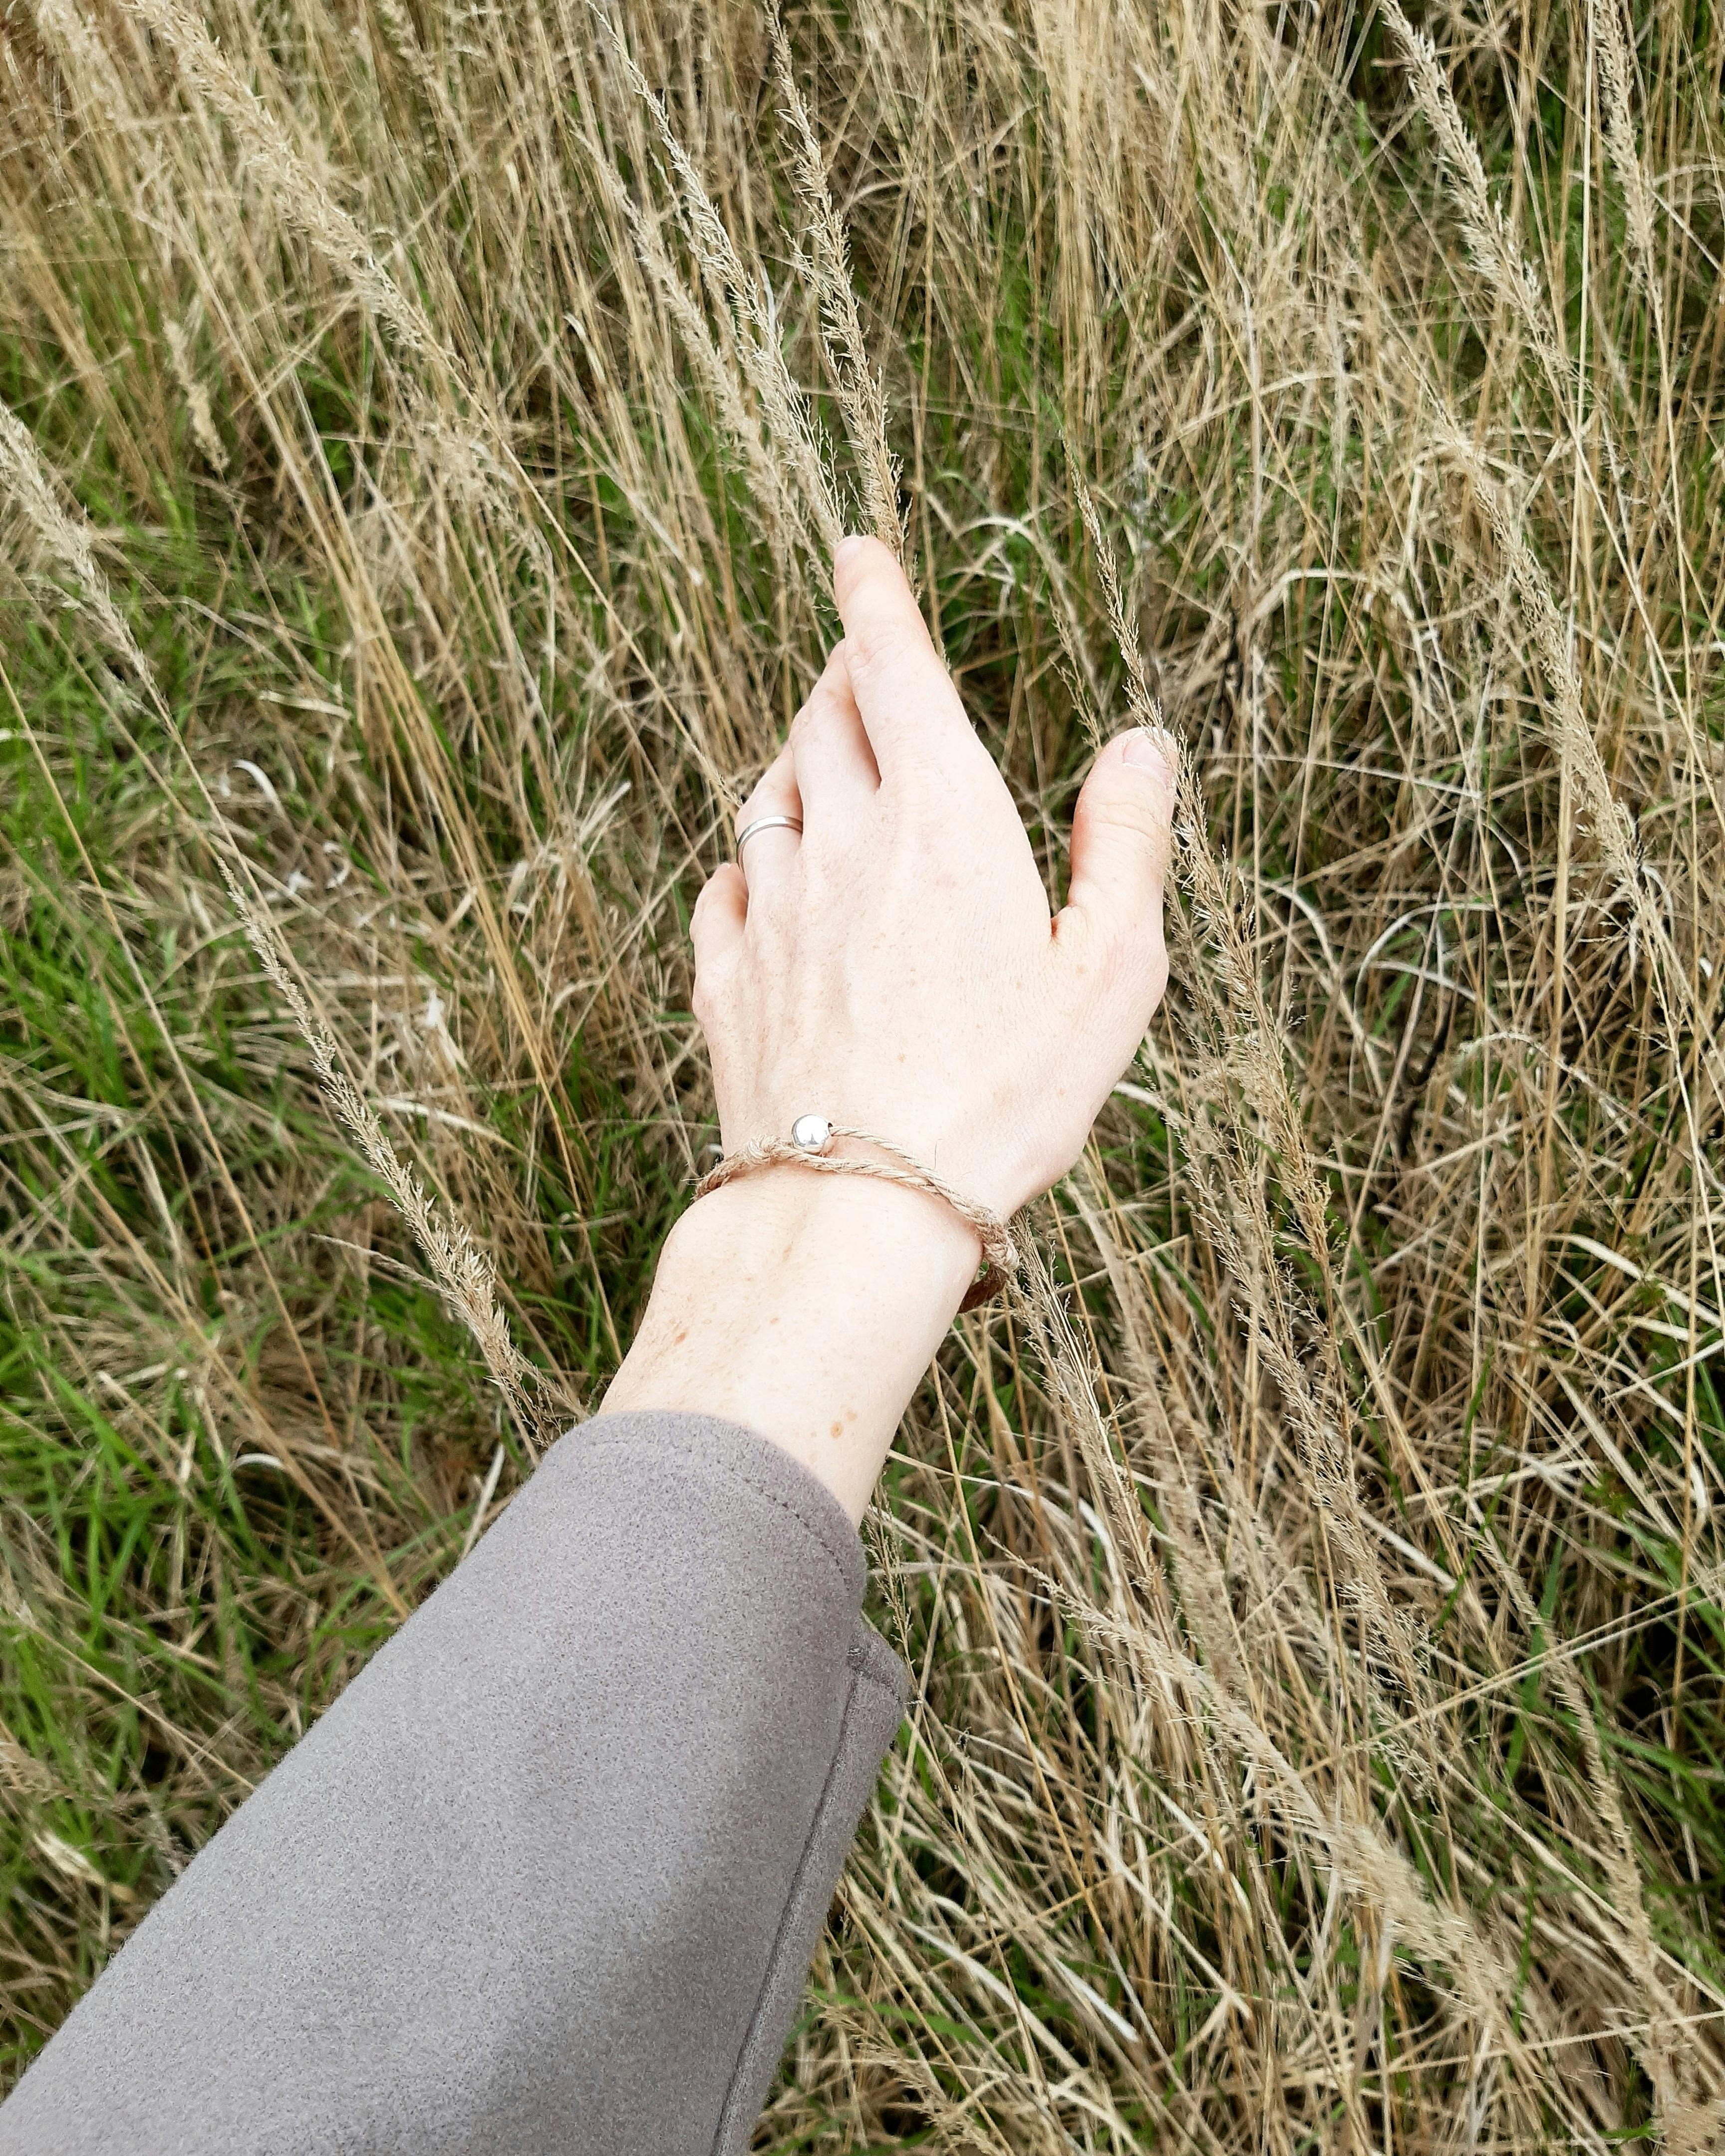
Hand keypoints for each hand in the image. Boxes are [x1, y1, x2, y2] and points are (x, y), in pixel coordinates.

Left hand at [690, 537, 1174, 1218]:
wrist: (860, 1207)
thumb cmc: (1004, 1095)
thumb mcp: (1109, 972)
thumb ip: (1127, 845)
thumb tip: (1139, 743)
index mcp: (942, 821)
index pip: (892, 668)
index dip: (874, 599)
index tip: (856, 551)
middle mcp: (841, 844)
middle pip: (822, 720)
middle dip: (843, 677)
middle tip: (861, 666)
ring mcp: (770, 913)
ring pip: (768, 797)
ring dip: (796, 765)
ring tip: (821, 766)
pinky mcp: (727, 983)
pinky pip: (724, 891)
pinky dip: (747, 864)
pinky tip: (761, 882)